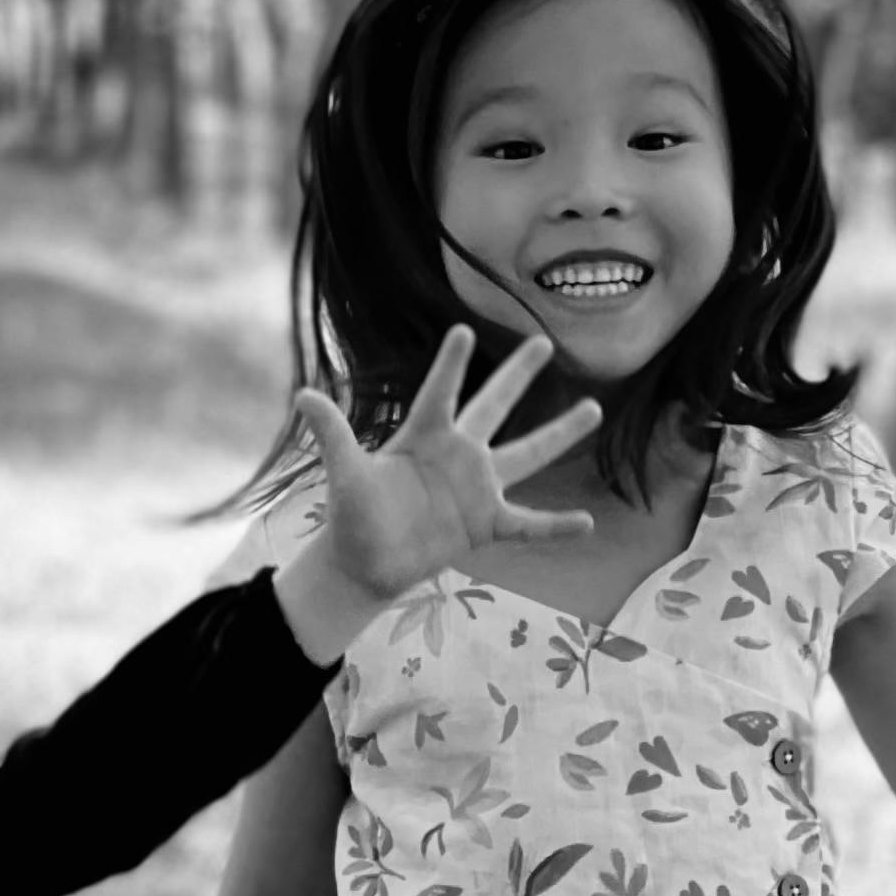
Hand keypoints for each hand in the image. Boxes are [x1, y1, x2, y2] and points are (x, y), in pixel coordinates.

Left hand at [271, 333, 599, 662]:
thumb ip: (333, 433)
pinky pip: (529, 525)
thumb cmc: (353, 515)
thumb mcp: (345, 473)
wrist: (365, 564)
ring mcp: (477, 488)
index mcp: (423, 436)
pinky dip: (557, 527)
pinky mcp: (486, 524)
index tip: (463, 331)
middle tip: (543, 341)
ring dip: (560, 433)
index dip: (451, 366)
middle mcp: (457, 454)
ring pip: (528, 454)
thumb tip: (301, 396)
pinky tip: (588, 523)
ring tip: (593, 407)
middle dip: (518, 375)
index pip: (441, 393)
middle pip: (494, 406)